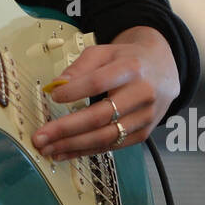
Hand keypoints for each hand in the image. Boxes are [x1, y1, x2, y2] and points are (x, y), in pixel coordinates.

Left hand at [31, 26, 179, 160]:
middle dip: (66, 129)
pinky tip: (66, 152)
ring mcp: (145, 117)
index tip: (53, 96)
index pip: (98, 82)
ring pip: (105, 136)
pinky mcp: (143, 134)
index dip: (74, 91)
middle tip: (40, 136)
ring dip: (73, 145)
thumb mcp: (105, 52)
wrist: (164, 70)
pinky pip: (112, 146)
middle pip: (100, 116)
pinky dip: (86, 151)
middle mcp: (142, 94)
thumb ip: (81, 66)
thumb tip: (58, 85)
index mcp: (131, 68)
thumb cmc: (128, 60)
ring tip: (48, 148)